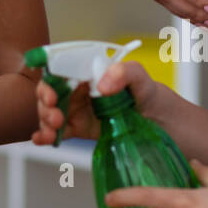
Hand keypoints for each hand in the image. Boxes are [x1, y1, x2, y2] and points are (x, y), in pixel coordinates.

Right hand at [32, 59, 161, 145]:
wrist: (165, 126)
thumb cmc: (152, 96)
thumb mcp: (142, 78)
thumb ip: (124, 72)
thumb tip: (102, 85)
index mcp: (89, 72)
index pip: (61, 68)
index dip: (50, 77)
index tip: (52, 90)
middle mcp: (80, 89)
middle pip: (51, 90)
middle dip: (45, 101)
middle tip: (54, 113)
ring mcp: (78, 110)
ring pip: (50, 111)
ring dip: (44, 119)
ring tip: (53, 128)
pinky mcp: (80, 130)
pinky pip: (59, 132)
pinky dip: (46, 135)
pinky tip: (42, 139)